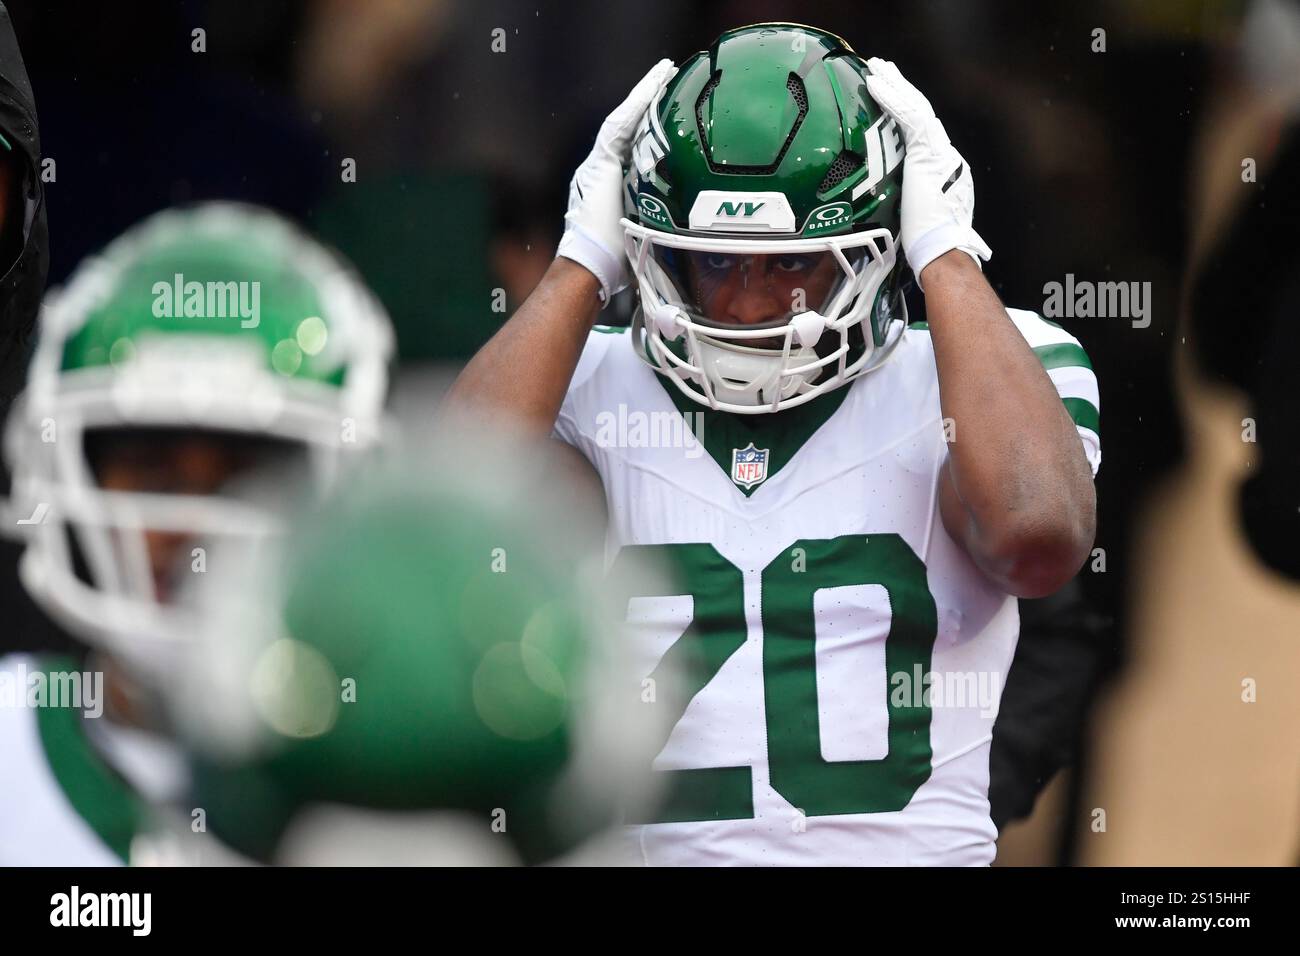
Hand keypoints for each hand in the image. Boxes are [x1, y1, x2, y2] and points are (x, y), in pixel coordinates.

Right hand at [556, 58, 676, 300]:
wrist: (591, 266)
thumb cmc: (619, 261)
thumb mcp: (649, 235)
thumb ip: (663, 220)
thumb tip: (695, 226)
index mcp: (618, 184)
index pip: (640, 144)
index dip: (655, 122)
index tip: (674, 105)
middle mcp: (606, 170)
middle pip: (633, 128)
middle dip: (652, 102)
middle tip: (671, 78)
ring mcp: (599, 165)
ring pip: (626, 121)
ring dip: (645, 94)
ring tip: (663, 73)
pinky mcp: (598, 163)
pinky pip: (619, 126)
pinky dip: (635, 104)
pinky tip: (651, 85)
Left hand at [864, 58, 991, 287]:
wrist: (942, 251)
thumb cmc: (926, 246)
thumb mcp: (914, 218)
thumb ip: (906, 202)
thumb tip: (890, 206)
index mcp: (946, 170)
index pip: (924, 134)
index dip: (907, 114)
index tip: (892, 101)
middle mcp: (947, 156)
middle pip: (923, 113)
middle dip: (903, 90)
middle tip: (885, 69)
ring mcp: (941, 153)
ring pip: (917, 108)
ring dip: (895, 85)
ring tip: (877, 67)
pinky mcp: (929, 154)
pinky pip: (909, 116)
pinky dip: (891, 98)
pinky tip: (876, 83)